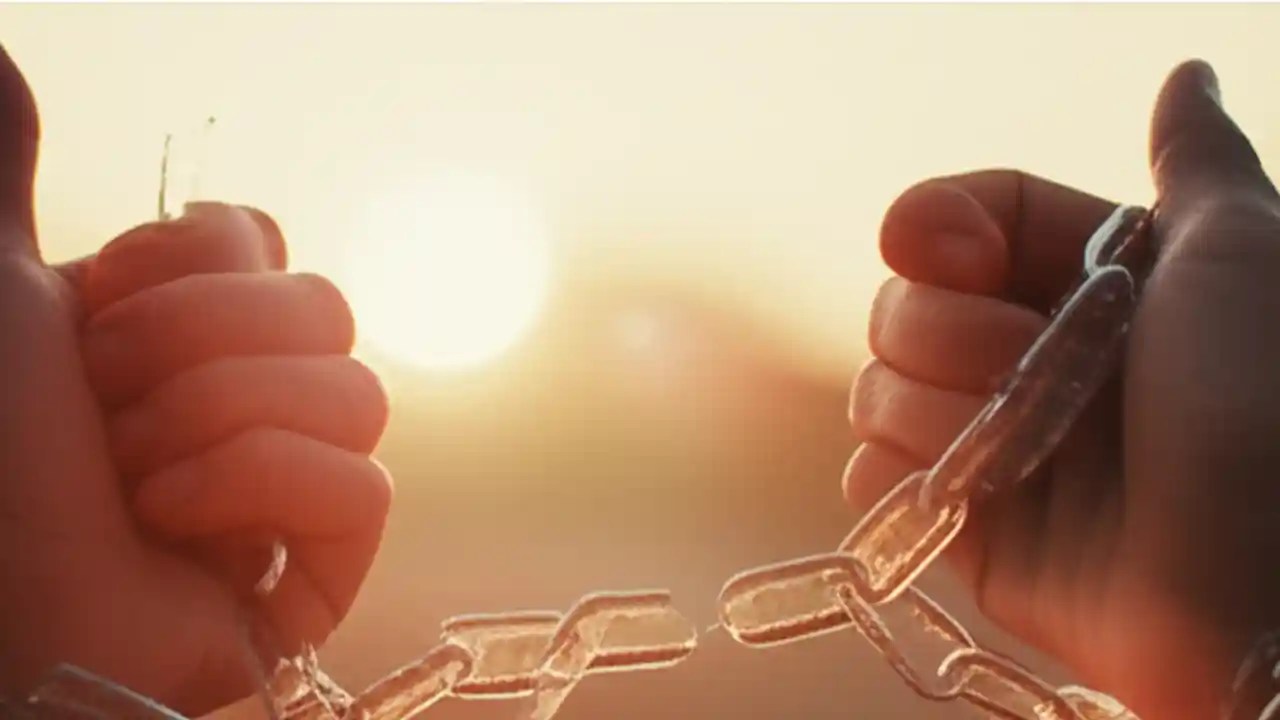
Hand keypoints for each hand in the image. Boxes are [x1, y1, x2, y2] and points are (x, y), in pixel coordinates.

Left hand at [0, 48, 389, 715]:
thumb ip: (8, 169)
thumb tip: (5, 55)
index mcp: (175, 331)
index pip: (264, 242)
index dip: (193, 263)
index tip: (95, 311)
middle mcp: (243, 398)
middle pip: (326, 308)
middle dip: (201, 346)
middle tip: (106, 401)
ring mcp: (289, 483)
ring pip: (361, 393)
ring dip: (220, 423)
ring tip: (132, 481)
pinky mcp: (321, 567)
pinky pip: (368, 491)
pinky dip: (261, 489)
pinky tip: (175, 527)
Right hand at [846, 60, 1279, 719]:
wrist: (1258, 598)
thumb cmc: (1263, 412)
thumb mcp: (1245, 255)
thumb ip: (1197, 164)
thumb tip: (1184, 77)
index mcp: (1093, 284)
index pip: (966, 218)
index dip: (936, 223)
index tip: (953, 251)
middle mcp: (1034, 356)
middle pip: (903, 303)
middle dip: (945, 332)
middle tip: (1023, 364)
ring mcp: (994, 444)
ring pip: (876, 388)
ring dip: (931, 410)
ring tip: (1018, 451)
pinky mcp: (969, 527)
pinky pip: (873, 479)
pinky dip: (898, 479)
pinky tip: (956, 491)